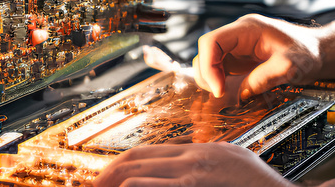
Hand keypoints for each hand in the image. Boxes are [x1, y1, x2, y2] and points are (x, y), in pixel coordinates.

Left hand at [92, 143, 288, 186]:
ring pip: (138, 174)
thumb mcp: (231, 164)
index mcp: (199, 152)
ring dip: (114, 185)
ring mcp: (194, 176)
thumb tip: (175, 177)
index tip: (103, 179)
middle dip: (106, 176)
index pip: (146, 153)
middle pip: (136, 161)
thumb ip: (203, 167)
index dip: (119, 166)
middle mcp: (193, 160)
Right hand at [192, 14, 322, 100]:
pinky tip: (230, 93)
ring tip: (226, 94)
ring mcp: (238, 46)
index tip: (218, 89)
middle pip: (206, 51)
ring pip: (209, 60)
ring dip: (212, 78)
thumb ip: (263, 79)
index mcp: (247, 29)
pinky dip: (220, 81)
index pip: (212, 41)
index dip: (208, 66)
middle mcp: (238, 35)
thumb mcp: (289, 67)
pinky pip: (220, 68)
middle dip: (208, 74)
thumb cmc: (306, 52)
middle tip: (221, 95)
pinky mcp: (240, 58)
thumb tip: (239, 94)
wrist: (316, 51)